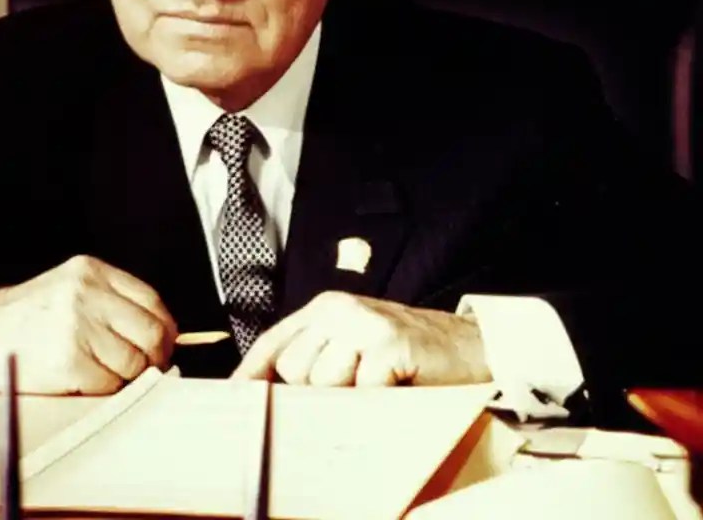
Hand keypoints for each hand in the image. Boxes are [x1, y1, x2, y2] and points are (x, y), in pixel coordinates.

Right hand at [0, 256, 177, 395]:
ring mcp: (78, 327)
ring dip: (127, 377)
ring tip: (104, 374)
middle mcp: (86, 294)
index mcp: (90, 271)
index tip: (161, 347)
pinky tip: (84, 381)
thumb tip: (163, 337)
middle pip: (152, 334)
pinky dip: (105, 390)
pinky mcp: (69, 361)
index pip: (152, 302)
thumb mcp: (70, 289)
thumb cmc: (27, 318)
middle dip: (155, 358)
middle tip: (144, 369)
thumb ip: (111, 302)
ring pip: (134, 363)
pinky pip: (110, 385)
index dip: (164, 331)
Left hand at [231, 291, 489, 386]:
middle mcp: (337, 310)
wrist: (474, 347)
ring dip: (352, 395)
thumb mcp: (354, 348)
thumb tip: (272, 395)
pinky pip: (361, 392)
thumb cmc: (408, 357)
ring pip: (325, 383)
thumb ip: (316, 360)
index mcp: (323, 309)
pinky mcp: (387, 343)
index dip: (251, 374)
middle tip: (357, 384)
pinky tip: (396, 383)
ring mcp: (362, 324)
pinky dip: (378, 400)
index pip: (273, 343)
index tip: (234, 398)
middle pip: (295, 370)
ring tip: (380, 379)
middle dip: (319, 391)